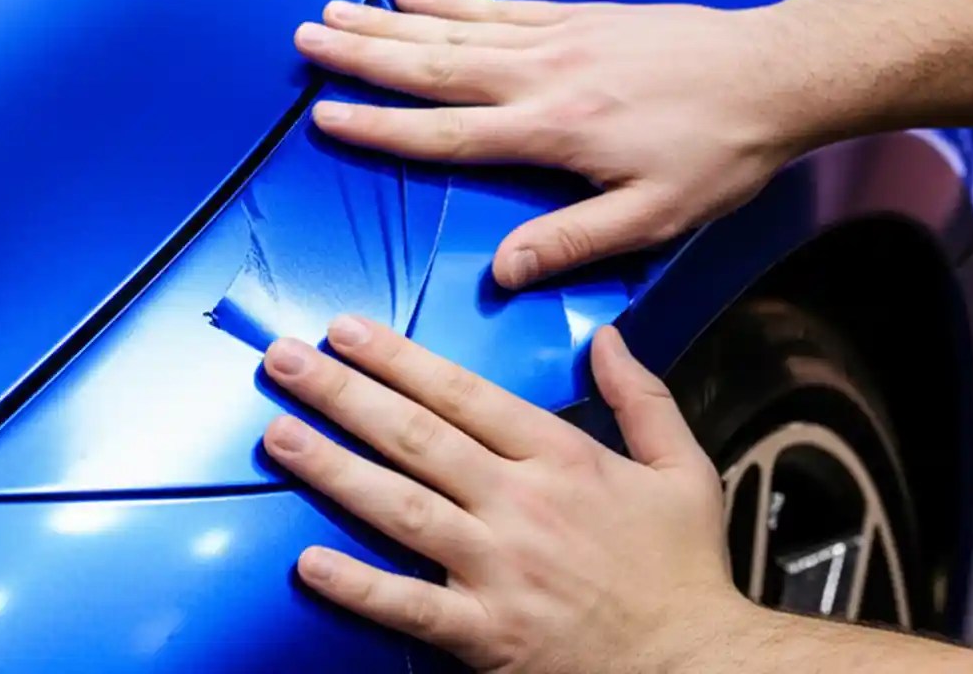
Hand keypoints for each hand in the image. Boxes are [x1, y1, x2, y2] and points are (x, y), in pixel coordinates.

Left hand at [260, 316, 752, 672]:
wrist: (694, 664)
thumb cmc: (683, 570)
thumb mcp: (683, 469)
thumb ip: (642, 397)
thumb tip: (609, 337)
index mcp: (562, 459)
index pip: (463, 394)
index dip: (397, 358)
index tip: (346, 331)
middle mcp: (521, 504)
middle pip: (416, 437)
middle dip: (343, 393)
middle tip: (284, 361)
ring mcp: (498, 569)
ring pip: (401, 507)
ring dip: (332, 468)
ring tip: (278, 433)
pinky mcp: (485, 632)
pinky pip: (409, 605)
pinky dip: (358, 585)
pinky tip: (309, 562)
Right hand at [294, 0, 817, 287]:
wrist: (773, 75)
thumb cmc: (716, 153)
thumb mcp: (652, 218)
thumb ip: (571, 242)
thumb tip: (502, 272)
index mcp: (551, 131)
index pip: (445, 133)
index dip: (380, 128)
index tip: (326, 117)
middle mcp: (542, 76)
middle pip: (433, 66)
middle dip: (363, 57)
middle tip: (306, 42)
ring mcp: (558, 38)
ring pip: (455, 29)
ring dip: (390, 22)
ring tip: (337, 12)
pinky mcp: (578, 17)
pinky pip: (499, 7)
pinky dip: (450, 1)